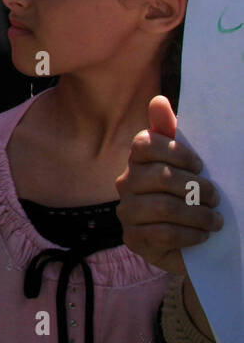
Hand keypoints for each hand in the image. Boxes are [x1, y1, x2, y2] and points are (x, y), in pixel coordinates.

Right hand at [116, 95, 222, 276]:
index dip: (176, 152)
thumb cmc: (187, 195)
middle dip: (196, 188)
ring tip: (215, 220)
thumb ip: (171, 133)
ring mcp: (127, 211)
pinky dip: (189, 234)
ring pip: (163, 206)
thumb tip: (158, 100)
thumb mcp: (186, 165)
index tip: (199, 165)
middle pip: (160, 176)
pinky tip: (202, 235)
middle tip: (216, 197)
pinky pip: (162, 233)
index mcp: (137, 161)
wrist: (185, 241)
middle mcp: (126, 183)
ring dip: (197, 214)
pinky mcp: (133, 238)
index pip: (145, 143)